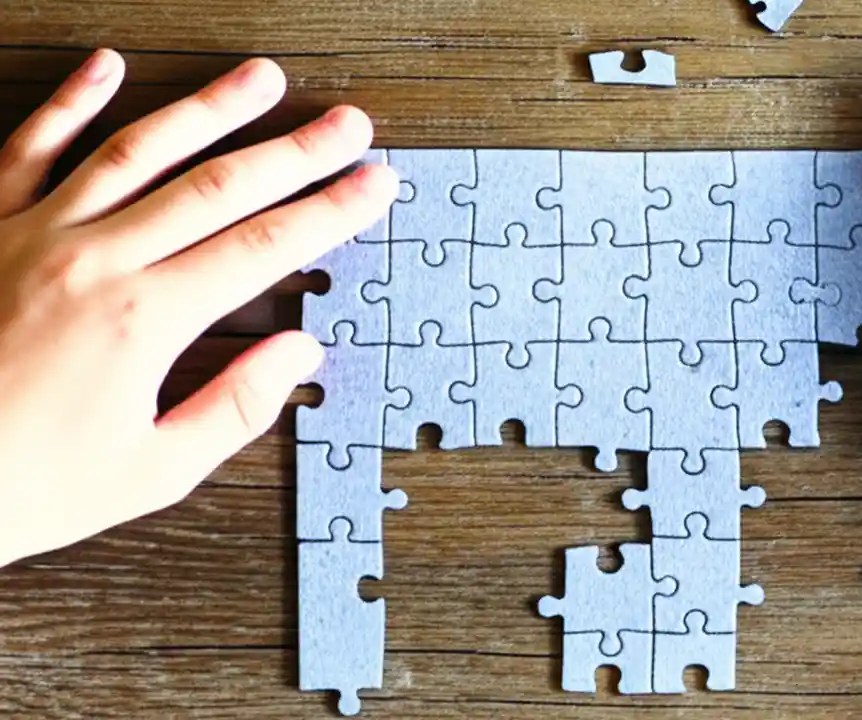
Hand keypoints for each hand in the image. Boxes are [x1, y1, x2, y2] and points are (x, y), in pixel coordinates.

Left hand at [0, 50, 396, 566]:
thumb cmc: (22, 483)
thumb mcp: (150, 472)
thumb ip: (233, 408)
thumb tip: (298, 354)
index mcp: (144, 320)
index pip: (265, 246)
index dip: (331, 211)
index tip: (373, 185)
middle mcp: (95, 260)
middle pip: (219, 187)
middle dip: (295, 152)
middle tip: (346, 124)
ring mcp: (35, 233)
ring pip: (139, 150)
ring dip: (208, 109)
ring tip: (260, 79)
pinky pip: (30, 147)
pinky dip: (70, 103)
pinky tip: (107, 68)